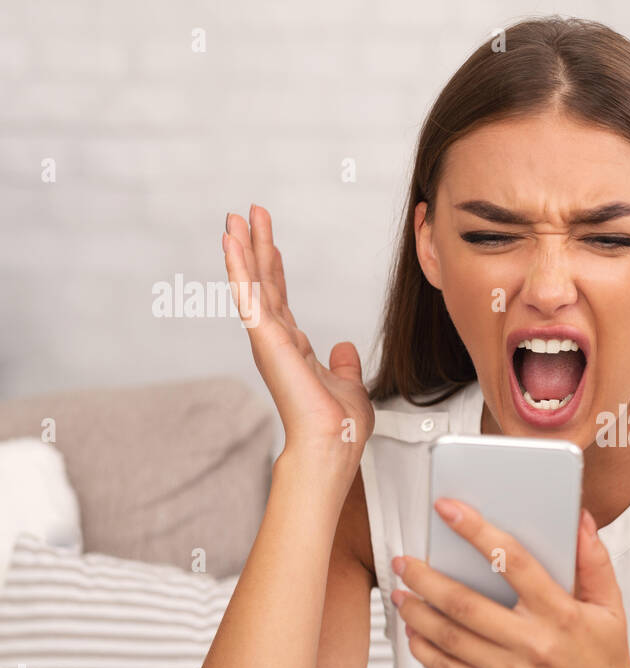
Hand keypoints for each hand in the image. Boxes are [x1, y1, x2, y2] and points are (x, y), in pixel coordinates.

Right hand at [222, 205, 372, 467]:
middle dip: (255, 247)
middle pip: (262, 283)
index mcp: (292, 347)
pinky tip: (231, 242)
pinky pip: (250, 296)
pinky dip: (239, 268)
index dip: (273, 268)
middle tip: (248, 214)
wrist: (334, 443)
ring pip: (252, 284)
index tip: (269, 242)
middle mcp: (276, 340)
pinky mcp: (266, 339)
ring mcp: (268, 339)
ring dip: (242, 249)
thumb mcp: (348, 385)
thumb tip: (344, 348)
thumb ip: (343, 365)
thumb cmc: (339, 426)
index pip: (279, 298)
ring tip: (233, 218)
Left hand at [391, 500, 629, 667]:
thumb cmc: (605, 663)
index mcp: (561, 613)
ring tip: (400, 593)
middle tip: (405, 561)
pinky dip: (425, 650)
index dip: (477, 531)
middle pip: (465, 602)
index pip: (512, 561)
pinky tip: (413, 633)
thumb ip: (594, 561)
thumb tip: (579, 520)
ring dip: (417, 612)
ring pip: (450, 637)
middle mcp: (533, 643)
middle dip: (426, 577)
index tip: (449, 510)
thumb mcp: (610, 607)